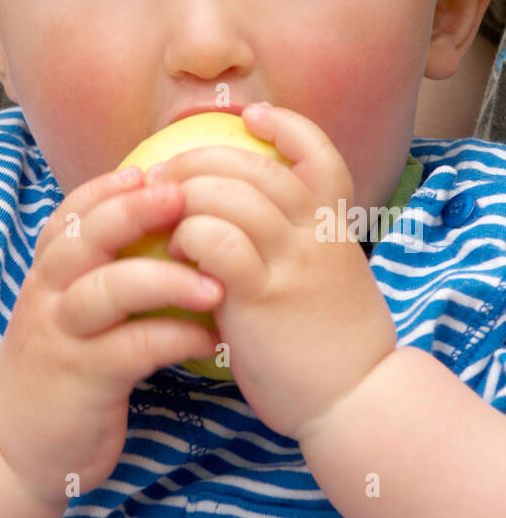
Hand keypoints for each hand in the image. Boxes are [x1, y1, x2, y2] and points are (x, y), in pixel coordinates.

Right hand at [0, 167, 223, 506]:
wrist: (17, 450)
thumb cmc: (60, 367)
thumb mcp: (67, 311)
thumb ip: (100, 272)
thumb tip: (160, 226)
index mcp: (47, 274)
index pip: (70, 215)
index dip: (107, 189)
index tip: (149, 170)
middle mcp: (48, 297)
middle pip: (84, 239)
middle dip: (132, 212)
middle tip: (182, 197)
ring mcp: (62, 338)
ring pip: (108, 291)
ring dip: (165, 280)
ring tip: (215, 283)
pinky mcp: (83, 382)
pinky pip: (132, 349)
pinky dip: (175, 338)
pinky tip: (210, 338)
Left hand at [145, 103, 397, 442]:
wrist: (357, 401)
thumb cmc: (330, 343)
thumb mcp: (329, 276)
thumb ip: (297, 242)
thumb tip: (244, 214)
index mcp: (334, 224)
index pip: (319, 152)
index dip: (286, 125)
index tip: (252, 116)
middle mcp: (316, 233)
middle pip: (253, 165)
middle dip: (198, 158)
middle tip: (161, 173)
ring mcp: (291, 262)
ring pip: (229, 194)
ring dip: (183, 195)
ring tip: (159, 215)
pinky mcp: (262, 296)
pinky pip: (215, 240)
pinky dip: (187, 235)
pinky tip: (174, 253)